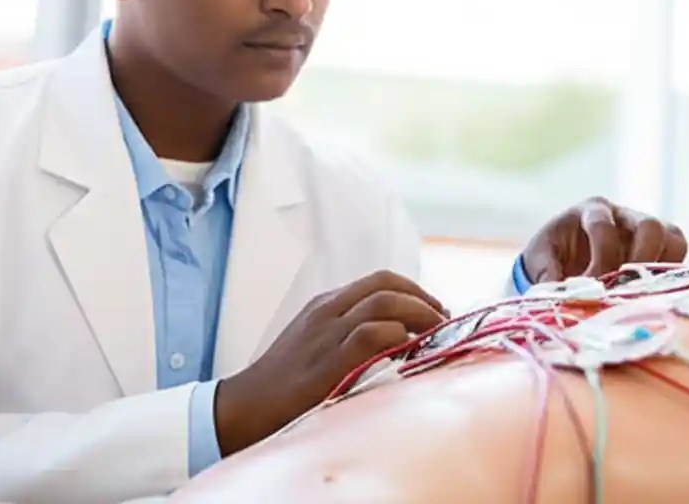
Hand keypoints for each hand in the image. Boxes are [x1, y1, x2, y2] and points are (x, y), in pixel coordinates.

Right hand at [213, 270, 446, 455]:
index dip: (413, 290)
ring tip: (436, 334)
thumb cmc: (282, 383)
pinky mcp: (331, 360)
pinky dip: (399, 338)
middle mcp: (328, 312)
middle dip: (423, 298)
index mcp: (324, 304)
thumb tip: (397, 337)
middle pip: (386, 285)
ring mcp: (328, 334)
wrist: (246, 408)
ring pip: (385, 303)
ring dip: (419, 315)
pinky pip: (374, 334)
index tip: (433, 309)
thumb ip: (346, 333)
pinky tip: (409, 352)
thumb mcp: (312, 343)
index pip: (379, 280)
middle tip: (443, 320)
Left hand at [521, 196, 687, 283]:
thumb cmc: (551, 255)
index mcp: (592, 210)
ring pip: (673, 239)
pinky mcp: (661, 250)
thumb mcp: (539, 259)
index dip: (601, 259)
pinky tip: (650, 299)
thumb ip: (547, 275)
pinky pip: (679, 260)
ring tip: (641, 296)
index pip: (605, 227)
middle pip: (649, 226)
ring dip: (662, 270)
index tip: (592, 289)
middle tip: (625, 291)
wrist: (562, 257)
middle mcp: (624, 215)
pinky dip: (670, 280)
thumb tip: (561, 297)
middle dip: (640, 260)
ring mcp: (646, 232)